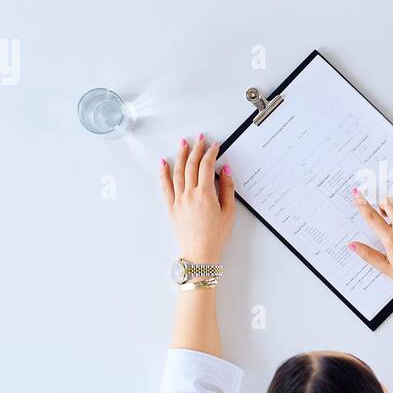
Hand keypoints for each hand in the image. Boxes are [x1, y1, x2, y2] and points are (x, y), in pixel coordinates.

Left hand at [160, 135, 234, 263]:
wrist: (200, 254)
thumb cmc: (216, 236)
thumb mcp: (229, 212)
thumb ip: (227, 188)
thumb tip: (225, 170)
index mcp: (205, 194)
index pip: (207, 166)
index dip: (211, 153)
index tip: (215, 146)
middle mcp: (190, 194)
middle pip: (191, 165)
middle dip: (196, 149)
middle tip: (200, 138)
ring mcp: (178, 200)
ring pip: (177, 172)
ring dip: (180, 155)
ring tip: (183, 144)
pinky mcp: (171, 207)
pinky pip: (165, 186)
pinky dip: (163, 173)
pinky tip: (163, 163)